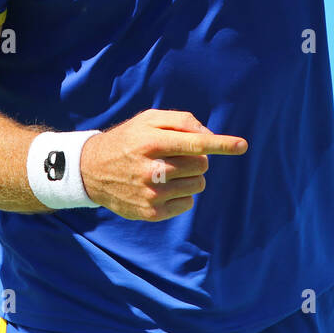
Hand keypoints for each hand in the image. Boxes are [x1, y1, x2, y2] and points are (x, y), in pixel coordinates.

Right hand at [80, 110, 247, 221]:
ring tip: (169, 171)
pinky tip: (163, 188)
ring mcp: (150, 194)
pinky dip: (182, 195)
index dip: (222, 144)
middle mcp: (151, 169)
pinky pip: (187, 204)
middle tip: (176, 156)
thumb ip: (181, 121)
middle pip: (201, 165)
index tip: (242, 145)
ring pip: (197, 185)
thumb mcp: (148, 120)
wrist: (91, 170)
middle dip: (197, 158)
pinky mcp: (150, 213)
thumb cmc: (129, 139)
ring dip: (191, 177)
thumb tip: (209, 136)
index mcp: (151, 142)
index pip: (195, 143)